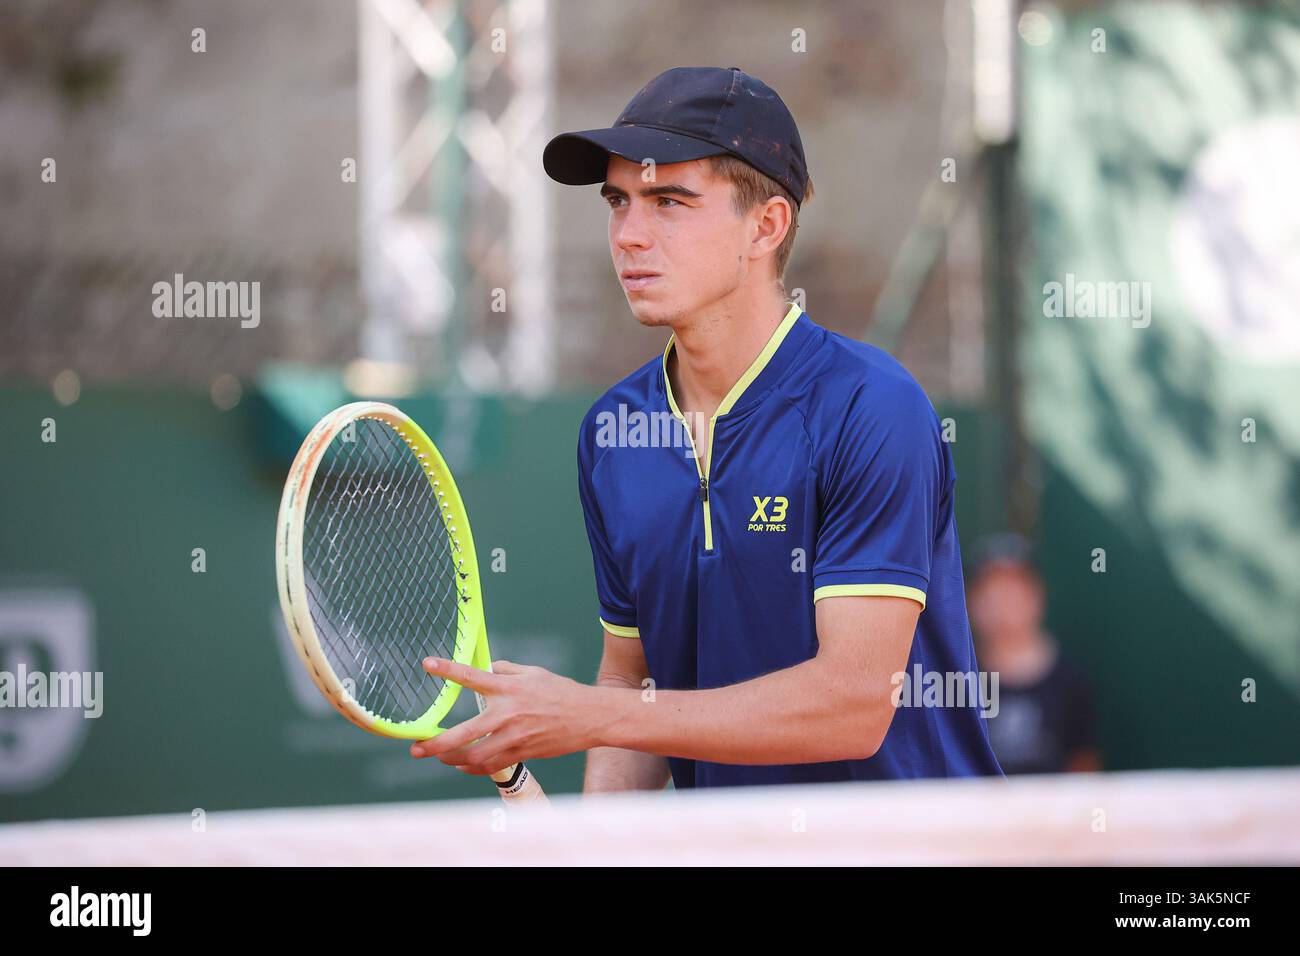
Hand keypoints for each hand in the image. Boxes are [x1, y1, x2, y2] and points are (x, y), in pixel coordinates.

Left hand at [408, 657, 600, 775]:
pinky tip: (462, 765)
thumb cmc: (561, 692)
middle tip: (417, 747)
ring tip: (438, 756)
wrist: (589, 717)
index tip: (427, 664)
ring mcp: (513, 737)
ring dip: (451, 759)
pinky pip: (490, 765)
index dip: (447, 669)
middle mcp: (506, 713)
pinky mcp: (522, 753)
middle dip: (435, 743)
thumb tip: (487, 669)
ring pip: (473, 756)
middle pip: (462, 733)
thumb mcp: (533, 672)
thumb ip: (506, 670)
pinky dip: (472, 767)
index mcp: (507, 688)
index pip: (470, 676)